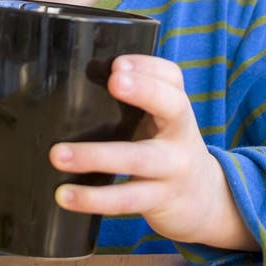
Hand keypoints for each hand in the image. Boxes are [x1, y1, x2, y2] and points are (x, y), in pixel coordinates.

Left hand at [49, 55, 258, 250]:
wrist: (207, 201)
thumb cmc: (168, 148)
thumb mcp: (158, 119)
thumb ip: (131, 94)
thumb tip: (92, 68)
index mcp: (176, 107)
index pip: (171, 77)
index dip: (147, 67)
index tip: (118, 64)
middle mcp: (181, 134)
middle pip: (172, 107)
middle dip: (144, 91)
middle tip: (113, 82)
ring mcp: (173, 169)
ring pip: (137, 159)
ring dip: (95, 156)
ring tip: (57, 155)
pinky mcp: (159, 200)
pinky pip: (125, 199)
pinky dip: (93, 198)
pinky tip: (65, 195)